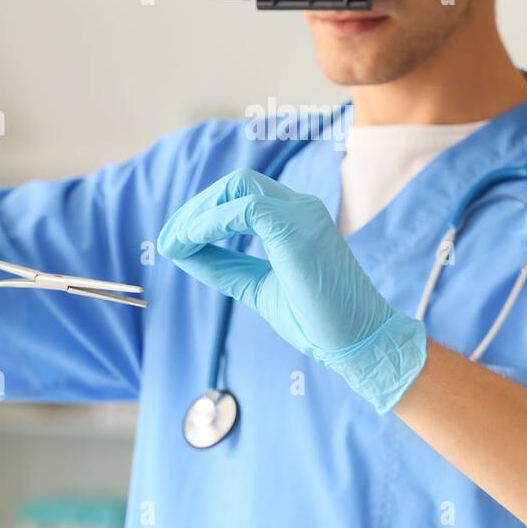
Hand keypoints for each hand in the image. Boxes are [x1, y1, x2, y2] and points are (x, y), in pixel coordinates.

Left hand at [158, 169, 426, 412]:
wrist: (359, 344)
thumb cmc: (317, 321)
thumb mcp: (259, 289)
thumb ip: (226, 268)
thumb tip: (181, 252)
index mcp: (298, 219)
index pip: (243, 195)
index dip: (205, 211)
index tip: (175, 239)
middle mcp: (302, 207)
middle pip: (236, 183)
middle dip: (196, 207)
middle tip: (167, 239)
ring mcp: (302, 214)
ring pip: (237, 187)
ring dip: (198, 212)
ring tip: (174, 242)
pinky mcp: (296, 228)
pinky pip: (241, 210)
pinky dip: (208, 224)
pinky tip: (189, 243)